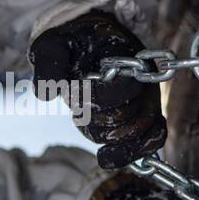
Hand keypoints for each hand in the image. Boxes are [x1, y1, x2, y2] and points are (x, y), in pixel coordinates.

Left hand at [28, 12, 165, 168]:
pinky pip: (150, 141)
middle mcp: (144, 80)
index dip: (94, 97)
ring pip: (133, 134)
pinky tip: (105, 157)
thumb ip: (49, 65)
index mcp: (126, 58)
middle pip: (125, 117)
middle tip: (76, 104)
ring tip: (84, 117)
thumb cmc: (71, 44)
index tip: (72, 91)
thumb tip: (48, 95)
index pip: (121, 88)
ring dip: (102, 133)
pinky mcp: (148, 117)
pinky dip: (128, 153)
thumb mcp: (52, 45)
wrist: (89, 42)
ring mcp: (149, 100)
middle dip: (94, 117)